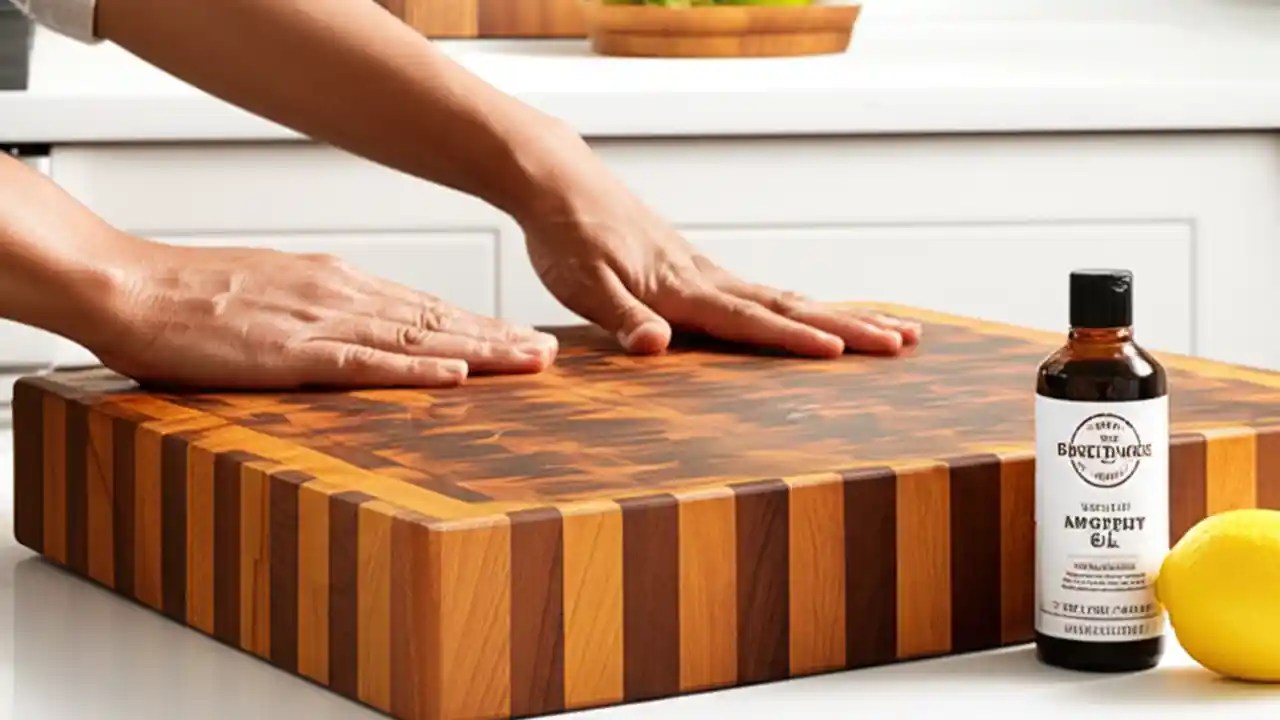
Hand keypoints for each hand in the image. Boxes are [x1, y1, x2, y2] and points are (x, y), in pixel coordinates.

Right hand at [82, 237, 557, 388]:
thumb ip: (317, 315)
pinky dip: (413, 369)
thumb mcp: (271, 295)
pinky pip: (363, 363)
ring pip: (416, 339)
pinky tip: (453, 376)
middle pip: (435, 321)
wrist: (127, 284)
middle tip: (547, 353)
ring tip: (527, 363)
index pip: (422, 308)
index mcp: (335, 283)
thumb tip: (355, 333)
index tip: (517, 338)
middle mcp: (340, 295)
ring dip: (477, 352)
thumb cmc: (189, 296)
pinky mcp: (289, 352)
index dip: (476, 325)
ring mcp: (318, 322)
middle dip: (496, 338)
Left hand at [519, 133, 921, 356]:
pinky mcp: (702, 270)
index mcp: (683, 287)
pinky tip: (823, 316)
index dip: (793, 339)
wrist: (562, 184)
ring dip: (842, 316)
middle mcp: (709, 277)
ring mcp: (710, 271)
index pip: (748, 318)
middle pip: (790, 306)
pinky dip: (808, 306)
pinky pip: (769, 292)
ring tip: (893, 330)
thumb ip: (622, 317)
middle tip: (904, 342)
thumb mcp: (581, 284)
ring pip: (789, 297)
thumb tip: (655, 346)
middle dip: (849, 326)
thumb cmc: (566, 236)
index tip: (842, 352)